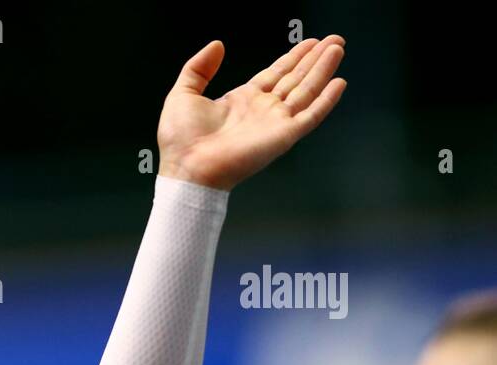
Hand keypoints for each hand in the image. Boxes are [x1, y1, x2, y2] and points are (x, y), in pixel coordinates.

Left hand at [157, 35, 346, 191]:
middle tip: (334, 39)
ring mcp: (274, 123)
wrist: (188, 169)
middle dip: (315, 58)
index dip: (293, 58)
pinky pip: (310, 115)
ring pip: (306, 90)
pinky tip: (339, 83)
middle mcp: (262, 110)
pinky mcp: (283, 136)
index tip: (309, 43)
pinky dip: (326, 100)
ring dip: (323, 69)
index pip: (275, 74)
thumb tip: (217, 46)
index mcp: (241, 100)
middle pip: (295, 79)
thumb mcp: (183, 94)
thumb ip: (199, 68)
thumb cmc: (180, 140)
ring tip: (338, 48)